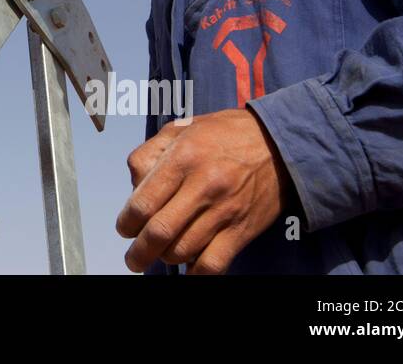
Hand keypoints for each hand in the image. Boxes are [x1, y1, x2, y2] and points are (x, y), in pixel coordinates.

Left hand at [116, 108, 292, 274]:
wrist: (277, 143)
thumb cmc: (224, 135)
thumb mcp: (180, 129)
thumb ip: (149, 154)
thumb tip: (133, 187)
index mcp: (183, 158)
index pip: (143, 202)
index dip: (127, 223)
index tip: (124, 229)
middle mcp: (203, 185)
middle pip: (160, 232)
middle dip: (140, 252)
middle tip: (133, 258)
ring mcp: (224, 210)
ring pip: (183, 250)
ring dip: (165, 258)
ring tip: (161, 254)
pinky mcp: (242, 230)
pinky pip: (214, 263)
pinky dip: (196, 273)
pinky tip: (188, 268)